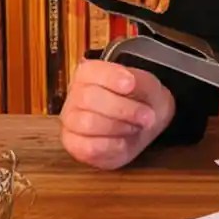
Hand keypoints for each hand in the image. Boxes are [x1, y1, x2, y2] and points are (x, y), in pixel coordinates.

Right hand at [60, 59, 175, 169]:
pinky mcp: (75, 146)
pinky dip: (112, 145)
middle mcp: (75, 95)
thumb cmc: (140, 100)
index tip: (131, 84)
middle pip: (89, 98)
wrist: (144, 124)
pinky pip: (89, 147)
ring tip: (136, 127)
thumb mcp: (146, 84)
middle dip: (123, 109)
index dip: (111, 78)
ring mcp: (71, 121)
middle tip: (146, 115)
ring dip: (119, 127)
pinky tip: (124, 141)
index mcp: (88, 73)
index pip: (91, 72)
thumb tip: (130, 83)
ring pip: (88, 123)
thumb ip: (138, 82)